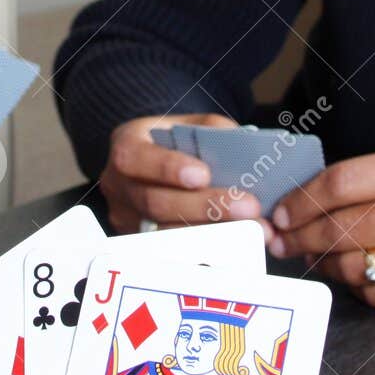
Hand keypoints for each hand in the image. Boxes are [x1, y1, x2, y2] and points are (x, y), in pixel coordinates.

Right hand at [99, 114, 262, 233]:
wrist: (160, 163)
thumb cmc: (177, 142)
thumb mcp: (191, 125)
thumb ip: (212, 132)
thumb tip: (242, 151)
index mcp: (126, 147)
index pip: (135, 158)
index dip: (167, 168)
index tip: (203, 175)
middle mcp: (120, 187)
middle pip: (155, 203)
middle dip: (204, 206)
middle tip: (247, 207)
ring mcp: (128, 219)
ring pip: (167, 233)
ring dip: (214, 233)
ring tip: (254, 228)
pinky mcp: (144, 243)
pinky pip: (177, 249)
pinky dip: (211, 247)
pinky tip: (241, 243)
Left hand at [269, 144, 374, 311]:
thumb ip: (367, 177)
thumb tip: (302, 200)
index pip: (339, 185)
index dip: (299, 201)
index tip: (280, 211)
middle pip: (339, 229)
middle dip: (298, 236)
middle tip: (279, 239)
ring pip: (351, 266)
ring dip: (322, 262)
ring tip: (313, 253)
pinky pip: (374, 294)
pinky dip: (354, 284)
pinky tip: (351, 270)